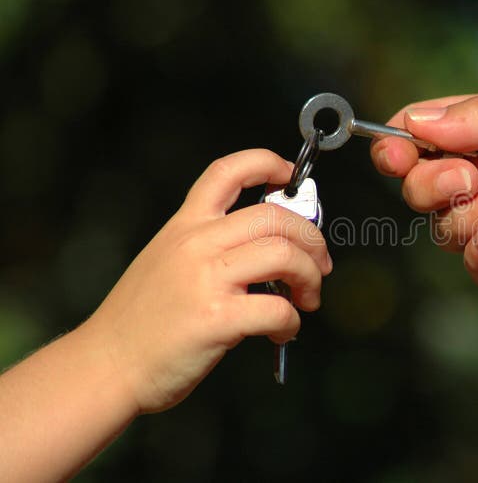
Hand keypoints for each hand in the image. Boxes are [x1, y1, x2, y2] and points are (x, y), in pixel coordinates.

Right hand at [84, 149, 332, 412]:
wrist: (106, 365)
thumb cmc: (142, 320)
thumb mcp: (167, 261)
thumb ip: (212, 247)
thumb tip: (273, 249)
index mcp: (185, 226)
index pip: (227, 172)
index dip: (267, 164)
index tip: (291, 176)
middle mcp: (196, 244)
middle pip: (275, 217)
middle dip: (312, 239)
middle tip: (320, 265)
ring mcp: (205, 279)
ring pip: (284, 255)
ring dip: (310, 277)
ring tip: (307, 298)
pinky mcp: (215, 318)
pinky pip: (277, 309)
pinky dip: (292, 322)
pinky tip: (283, 332)